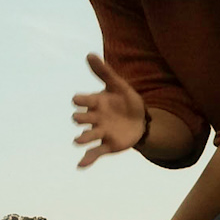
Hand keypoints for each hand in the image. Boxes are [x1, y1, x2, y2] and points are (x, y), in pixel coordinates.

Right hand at [70, 54, 146, 168]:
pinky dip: (88, 159)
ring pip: (87, 136)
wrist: (141, 119)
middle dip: (80, 118)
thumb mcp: (118, 85)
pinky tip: (80, 166)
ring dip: (82, 138)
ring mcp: (100, 132)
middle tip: (79, 118)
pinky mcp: (108, 145)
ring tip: (78, 141)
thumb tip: (89, 54)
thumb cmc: (126, 100)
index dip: (81, 100)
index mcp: (96, 103)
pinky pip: (95, 153)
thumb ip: (104, 72)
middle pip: (81, 118)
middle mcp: (94, 118)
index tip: (80, 99)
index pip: (83, 100)